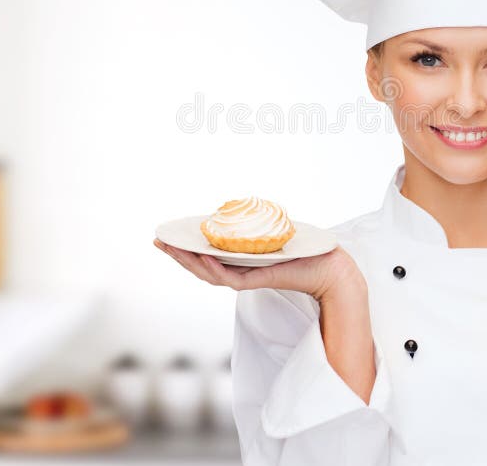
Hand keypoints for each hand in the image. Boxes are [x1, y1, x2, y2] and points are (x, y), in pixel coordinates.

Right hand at [153, 239, 363, 301]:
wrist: (329, 266)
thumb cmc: (305, 249)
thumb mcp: (273, 231)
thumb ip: (256, 224)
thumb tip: (241, 205)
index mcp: (240, 262)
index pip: (204, 257)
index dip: (183, 249)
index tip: (163, 238)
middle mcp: (240, 271)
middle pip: (200, 266)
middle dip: (177, 255)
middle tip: (157, 241)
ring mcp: (248, 277)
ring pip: (210, 274)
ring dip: (189, 261)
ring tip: (172, 249)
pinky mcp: (259, 280)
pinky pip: (231, 278)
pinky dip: (215, 268)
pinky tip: (203, 257)